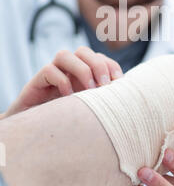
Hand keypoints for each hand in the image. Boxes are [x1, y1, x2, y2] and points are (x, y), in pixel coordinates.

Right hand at [3, 46, 122, 116]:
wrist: (34, 134)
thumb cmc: (66, 123)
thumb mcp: (89, 111)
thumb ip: (103, 101)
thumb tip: (127, 99)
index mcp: (82, 74)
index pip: (99, 58)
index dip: (111, 65)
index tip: (119, 82)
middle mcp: (67, 71)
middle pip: (83, 51)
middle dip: (98, 64)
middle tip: (104, 85)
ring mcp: (51, 75)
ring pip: (64, 54)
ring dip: (81, 69)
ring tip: (89, 90)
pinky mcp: (36, 83)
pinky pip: (48, 70)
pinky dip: (62, 81)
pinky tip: (69, 98)